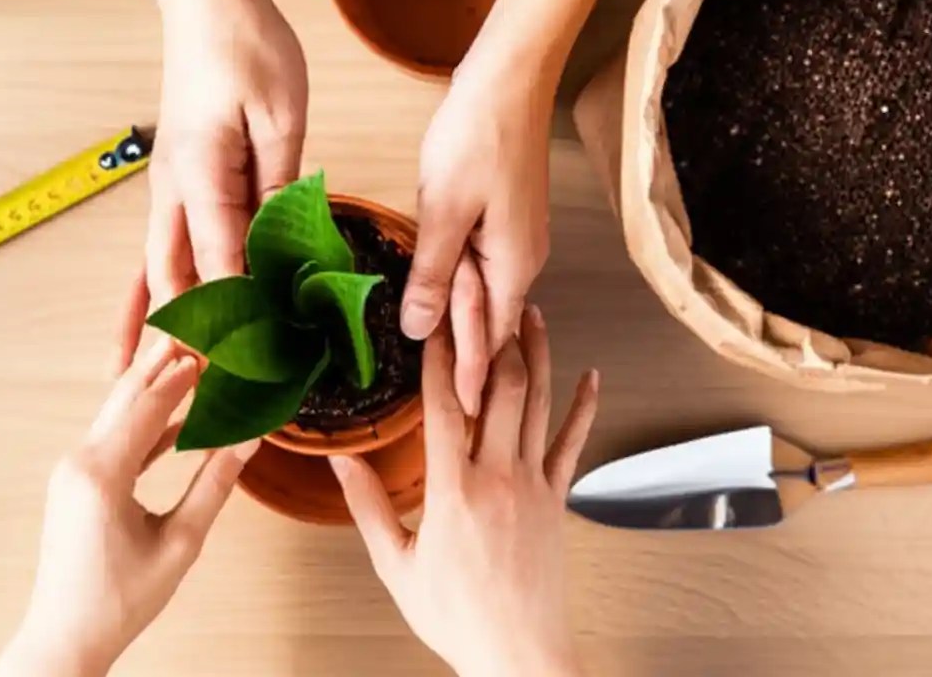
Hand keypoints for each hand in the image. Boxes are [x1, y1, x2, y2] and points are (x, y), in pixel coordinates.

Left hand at [0, 341, 260, 676]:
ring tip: (190, 365)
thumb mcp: (180, 543)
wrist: (65, 638)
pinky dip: (144, 427)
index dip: (181, 373)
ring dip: (152, 391)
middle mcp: (79, 464)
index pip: (146, 405)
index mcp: (100, 474)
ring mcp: (72, 473)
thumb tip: (248, 440)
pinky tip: (175, 420)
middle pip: (124, 397)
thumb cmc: (118, 601)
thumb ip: (214, 484)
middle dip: (161, 365)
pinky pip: (113, 442)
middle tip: (195, 332)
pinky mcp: (76, 485)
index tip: (210, 344)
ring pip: (117, 416)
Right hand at [121, 0, 307, 369]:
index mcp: (202, 178)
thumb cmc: (245, 47)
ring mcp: (165, 195)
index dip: (242, 332)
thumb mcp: (280, 118)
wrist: (204, 4)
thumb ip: (279, 192)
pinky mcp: (172, 191)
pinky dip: (149, 303)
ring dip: (165, 338)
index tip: (262, 378)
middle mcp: (172, 196)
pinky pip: (156, 259)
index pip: (223, 274)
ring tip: (156, 399)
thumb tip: (286, 257)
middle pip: (180, 290)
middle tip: (218, 403)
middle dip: (199, 349)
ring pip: (158, 282)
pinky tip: (140, 338)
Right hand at [331, 307, 598, 676]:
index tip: (435, 317)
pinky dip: (582, 408)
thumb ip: (369, 507)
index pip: (445, 405)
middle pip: (499, 389)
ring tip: (532, 313)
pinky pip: (571, 445)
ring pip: (538, 405)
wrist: (518, 654)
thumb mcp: (396, 563)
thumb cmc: (455, 616)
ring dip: (535, 355)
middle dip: (492, 334)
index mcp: (453, 489)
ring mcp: (534, 485)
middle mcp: (499, 476)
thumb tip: (342, 462)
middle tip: (489, 291)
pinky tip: (590, 376)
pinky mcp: (557, 500)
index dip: (440, 356)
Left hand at [405, 71, 552, 415]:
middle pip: (489, 321)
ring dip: (461, 324)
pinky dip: (461, 288)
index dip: (476, 381)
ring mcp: (516, 238)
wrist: (508, 80)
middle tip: (449, 406)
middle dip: (468, 361)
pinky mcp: (505, 219)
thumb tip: (421, 330)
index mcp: (511, 265)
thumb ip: (433, 276)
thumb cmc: (476, 139)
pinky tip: (442, 298)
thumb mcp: (444, 214)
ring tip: (441, 368)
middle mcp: (522, 259)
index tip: (467, 421)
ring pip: (484, 294)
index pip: (491, 340)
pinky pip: (482, 268)